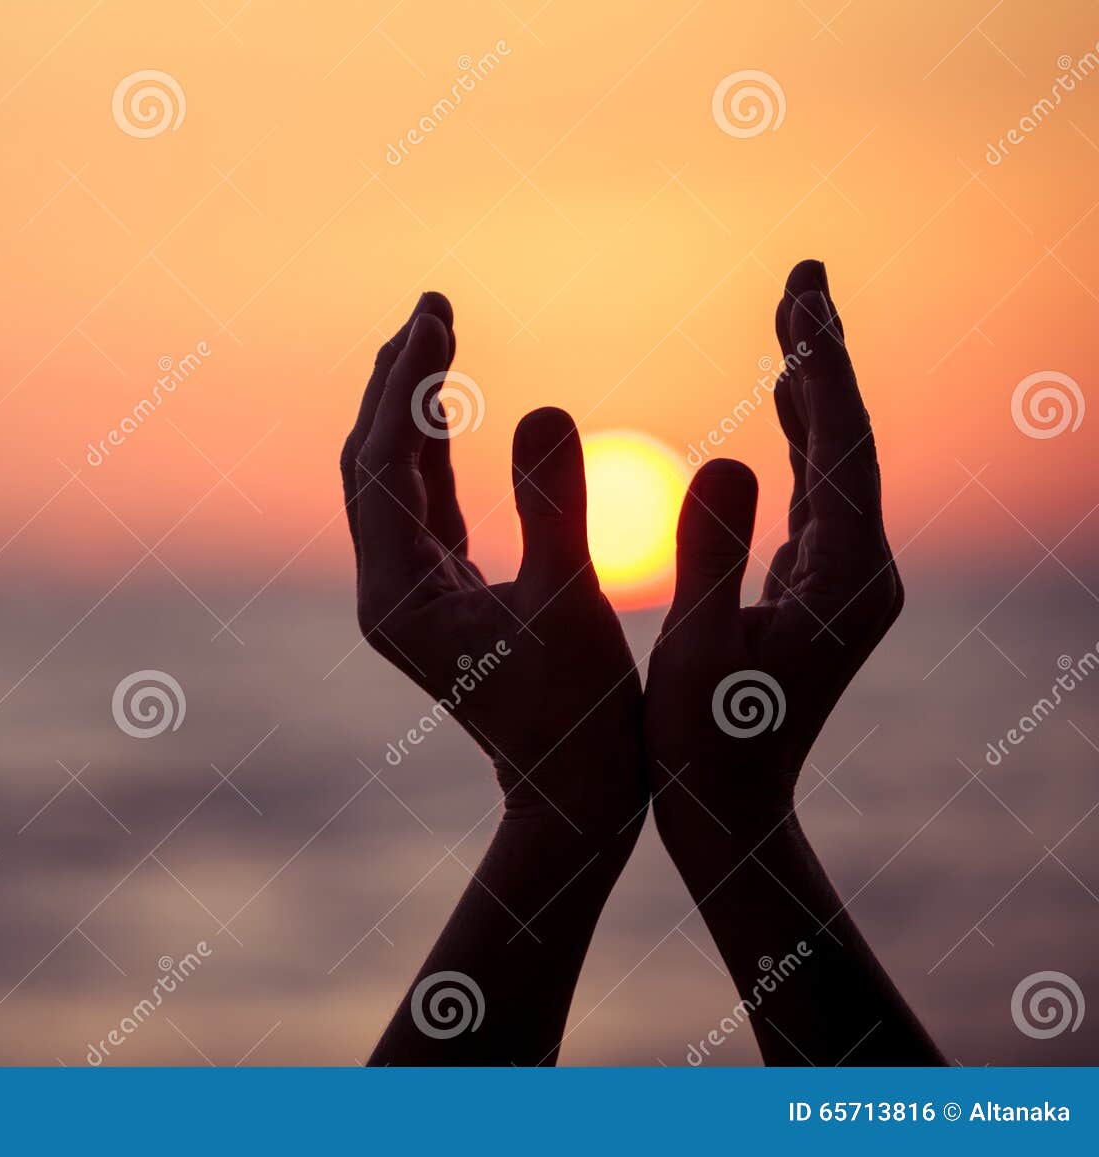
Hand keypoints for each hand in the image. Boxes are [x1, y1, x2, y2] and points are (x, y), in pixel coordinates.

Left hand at [341, 292, 641, 833]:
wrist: (574, 798)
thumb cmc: (580, 719)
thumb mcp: (573, 607)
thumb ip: (557, 508)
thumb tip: (545, 403)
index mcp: (398, 594)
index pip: (383, 465)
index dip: (408, 384)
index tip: (438, 314)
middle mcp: (386, 590)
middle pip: (370, 462)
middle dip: (397, 381)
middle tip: (431, 305)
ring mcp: (407, 594)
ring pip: (393, 480)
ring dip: (412, 407)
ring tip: (433, 332)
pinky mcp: (438, 596)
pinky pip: (425, 505)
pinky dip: (436, 450)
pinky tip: (450, 403)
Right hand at [646, 258, 902, 855]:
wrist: (733, 815)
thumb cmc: (704, 747)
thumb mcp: (701, 652)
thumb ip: (714, 554)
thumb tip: (729, 455)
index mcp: (846, 582)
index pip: (844, 449)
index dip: (822, 369)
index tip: (801, 300)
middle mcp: (864, 572)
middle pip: (852, 441)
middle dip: (825, 359)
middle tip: (804, 280)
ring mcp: (849, 580)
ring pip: (840, 462)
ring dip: (815, 389)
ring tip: (792, 321)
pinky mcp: (824, 587)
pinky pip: (822, 490)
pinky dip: (805, 434)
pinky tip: (787, 403)